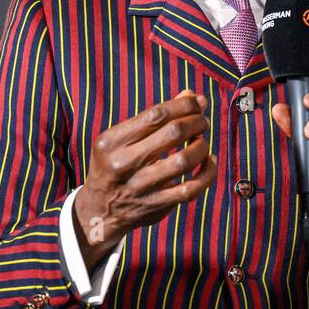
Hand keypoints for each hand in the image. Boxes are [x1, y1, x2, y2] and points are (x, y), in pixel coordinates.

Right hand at [72, 89, 216, 268]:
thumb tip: (194, 97)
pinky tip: (209, 161)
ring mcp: (141, 186)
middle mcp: (123, 163)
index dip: (184, 105)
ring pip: (184, 160)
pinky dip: (207, 173)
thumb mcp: (122, 139)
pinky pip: (191, 188)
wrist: (99, 211)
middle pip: (173, 133)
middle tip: (202, 122)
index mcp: (112, 142)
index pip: (156, 114)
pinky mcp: (157, 205)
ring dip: (202, 146)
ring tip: (202, 141)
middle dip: (197, 122)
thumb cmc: (115, 165)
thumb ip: (155, 118)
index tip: (197, 103)